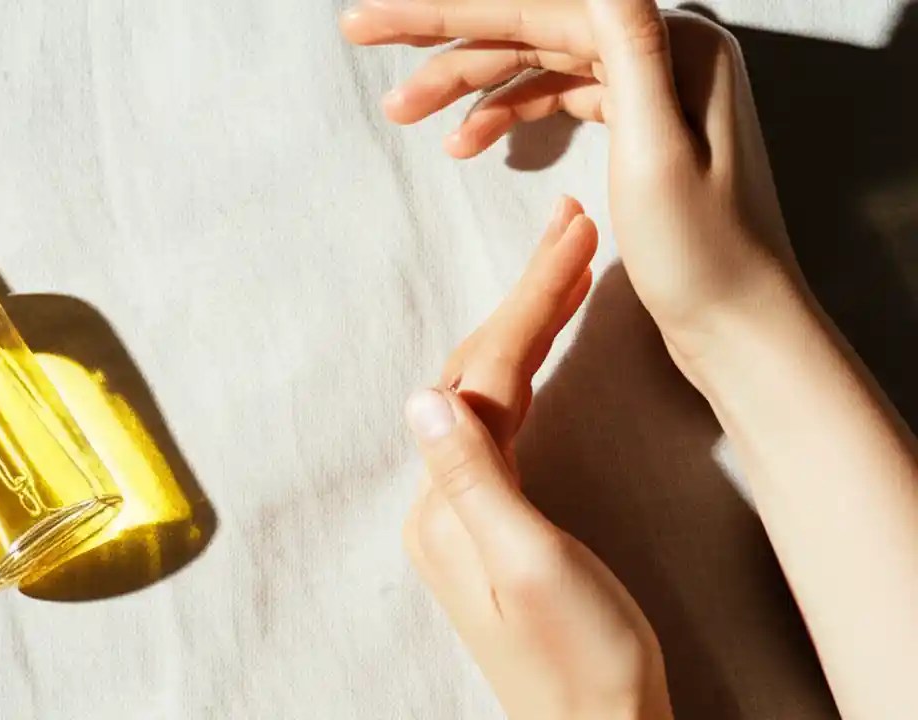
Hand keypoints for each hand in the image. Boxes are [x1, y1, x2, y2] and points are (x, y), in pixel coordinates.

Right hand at [341, 0, 807, 378]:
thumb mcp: (657, 154)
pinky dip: (508, 113)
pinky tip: (465, 140)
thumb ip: (627, 51)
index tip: (370, 18)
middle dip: (445, 38)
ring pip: (538, 61)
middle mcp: (664, 50)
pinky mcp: (639, 124)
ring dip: (468, 84)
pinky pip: (559, 96)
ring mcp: (652, 86)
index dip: (449, 12)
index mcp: (673, 44)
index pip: (538, 11)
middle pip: (533, 25)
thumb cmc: (705, 256)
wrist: (740, 326)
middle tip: (361, 33)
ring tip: (401, 113)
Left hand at [403, 200, 672, 719]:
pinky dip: (524, 373)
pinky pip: (501, 425)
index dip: (529, 305)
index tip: (571, 241)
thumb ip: (475, 479)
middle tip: (571, 231)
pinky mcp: (495, 524)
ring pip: (486, 394)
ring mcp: (465, 513)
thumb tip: (423, 395)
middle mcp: (442, 503)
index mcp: (446, 507)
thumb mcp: (530, 568)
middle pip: (476, 374)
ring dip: (524, 326)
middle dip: (524, 299)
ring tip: (566, 266)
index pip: (482, 378)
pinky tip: (541, 349)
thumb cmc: (582, 660)